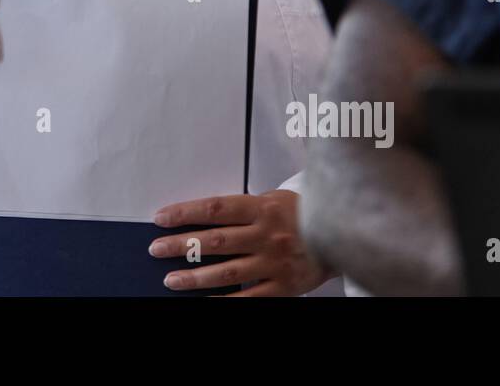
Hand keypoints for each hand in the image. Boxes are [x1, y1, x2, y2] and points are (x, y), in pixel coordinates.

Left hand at [149, 190, 335, 295]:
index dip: (185, 213)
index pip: (215, 209)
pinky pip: (248, 297)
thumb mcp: (274, 199)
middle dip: (181, 246)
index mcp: (262, 208)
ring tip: (170, 280)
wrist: (344, 234)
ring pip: (227, 272)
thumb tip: (201, 215)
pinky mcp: (283, 286)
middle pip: (215, 241)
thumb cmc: (303, 214)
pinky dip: (224, 301)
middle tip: (156, 249)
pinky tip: (203, 301)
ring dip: (195, 277)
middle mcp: (266, 235)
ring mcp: (274, 263)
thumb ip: (242, 208)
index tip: (160, 218)